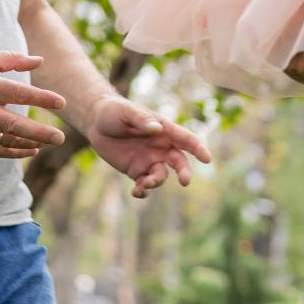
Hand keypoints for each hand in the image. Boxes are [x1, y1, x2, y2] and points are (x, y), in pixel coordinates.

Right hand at [0, 52, 69, 158]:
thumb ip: (11, 59)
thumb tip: (39, 60)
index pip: (19, 94)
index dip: (42, 99)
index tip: (61, 102)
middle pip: (15, 125)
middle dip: (40, 132)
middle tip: (60, 137)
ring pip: (6, 141)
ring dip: (29, 143)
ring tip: (50, 143)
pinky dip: (12, 152)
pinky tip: (30, 150)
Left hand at [85, 96, 212, 197]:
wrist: (96, 122)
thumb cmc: (114, 111)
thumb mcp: (126, 112)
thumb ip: (142, 120)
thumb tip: (157, 129)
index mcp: (163, 129)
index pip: (185, 139)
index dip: (198, 148)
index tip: (207, 159)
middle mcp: (160, 146)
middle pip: (179, 161)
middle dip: (184, 172)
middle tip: (185, 181)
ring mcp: (149, 159)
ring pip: (161, 176)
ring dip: (156, 182)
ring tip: (143, 185)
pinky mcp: (136, 171)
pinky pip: (145, 184)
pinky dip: (143, 191)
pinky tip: (136, 192)